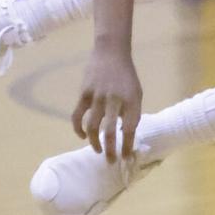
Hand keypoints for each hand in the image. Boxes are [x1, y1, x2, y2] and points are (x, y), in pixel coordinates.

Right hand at [72, 46, 142, 161]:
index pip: (130, 128)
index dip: (127, 144)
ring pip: (92, 126)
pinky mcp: (84, 93)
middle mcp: (115, 100)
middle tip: (110, 162)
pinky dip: (78, 128)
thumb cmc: (126, 76)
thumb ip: (131, 112)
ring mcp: (97, 96)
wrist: (111, 53)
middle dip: (111, 149)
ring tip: (98, 151)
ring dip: (94, 142)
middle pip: (111, 130)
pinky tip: (82, 136)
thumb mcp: (136, 93)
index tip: (125, 157)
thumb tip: (123, 134)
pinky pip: (77, 115)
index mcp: (132, 100)